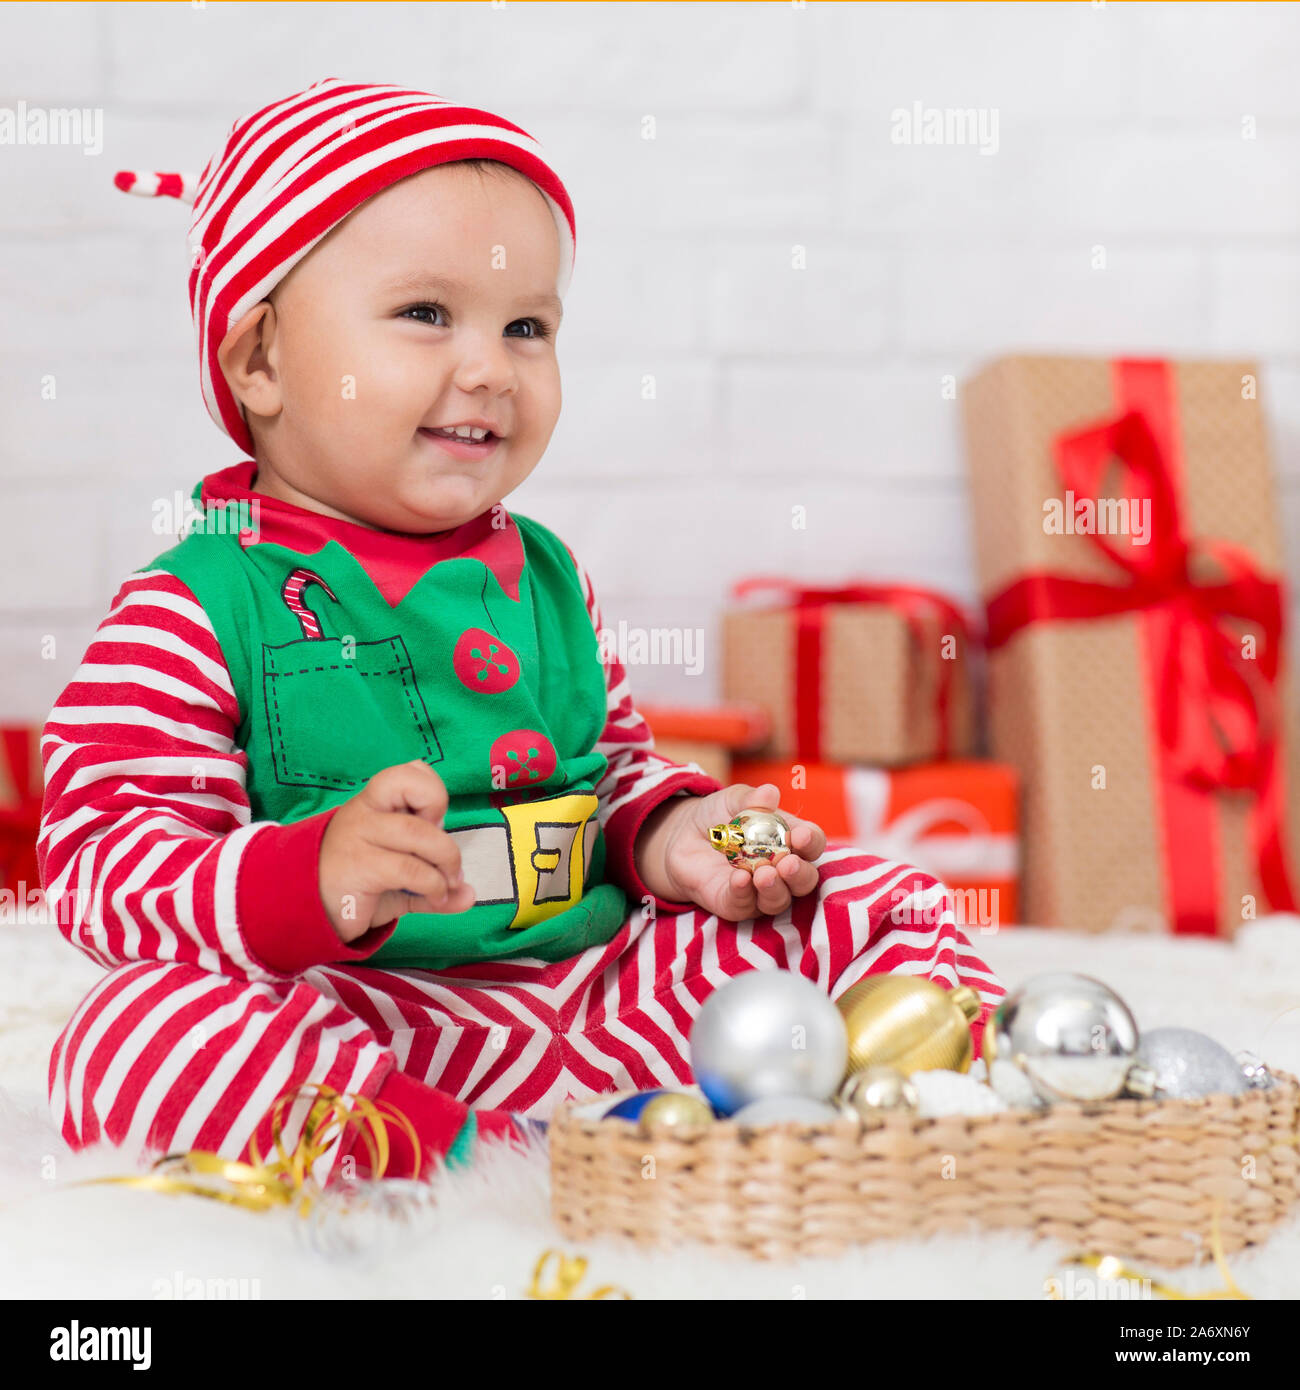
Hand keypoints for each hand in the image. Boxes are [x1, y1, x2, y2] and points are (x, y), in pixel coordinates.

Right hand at [318, 760, 474, 941]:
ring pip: (417, 833)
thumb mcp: (401, 880)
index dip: (433, 792)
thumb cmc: (357, 885)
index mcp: (375, 803)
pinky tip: (434, 899)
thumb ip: (435, 881)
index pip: (409, 771)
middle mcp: (365, 812)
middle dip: (446, 835)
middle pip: (417, 796)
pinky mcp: (358, 866)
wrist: (304, 908)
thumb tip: (470, 894)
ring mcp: (358, 836)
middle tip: (448, 865)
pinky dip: (434, 887)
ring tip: (447, 886)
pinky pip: (409, 869)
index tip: (435, 823)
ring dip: (446, 863)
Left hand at [634, 782, 826, 922]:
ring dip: (775, 888)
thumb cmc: (718, 815)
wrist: (682, 835)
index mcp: (791, 841)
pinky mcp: (736, 905)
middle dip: (799, 873)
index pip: (812, 844)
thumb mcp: (732, 800)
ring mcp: (760, 892)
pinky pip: (745, 905)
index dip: (811, 841)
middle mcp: (782, 871)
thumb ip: (751, 799)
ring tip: (764, 873)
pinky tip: (738, 878)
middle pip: (805, 880)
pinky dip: (743, 893)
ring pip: (779, 900)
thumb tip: (769, 793)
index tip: (800, 835)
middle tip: (788, 863)